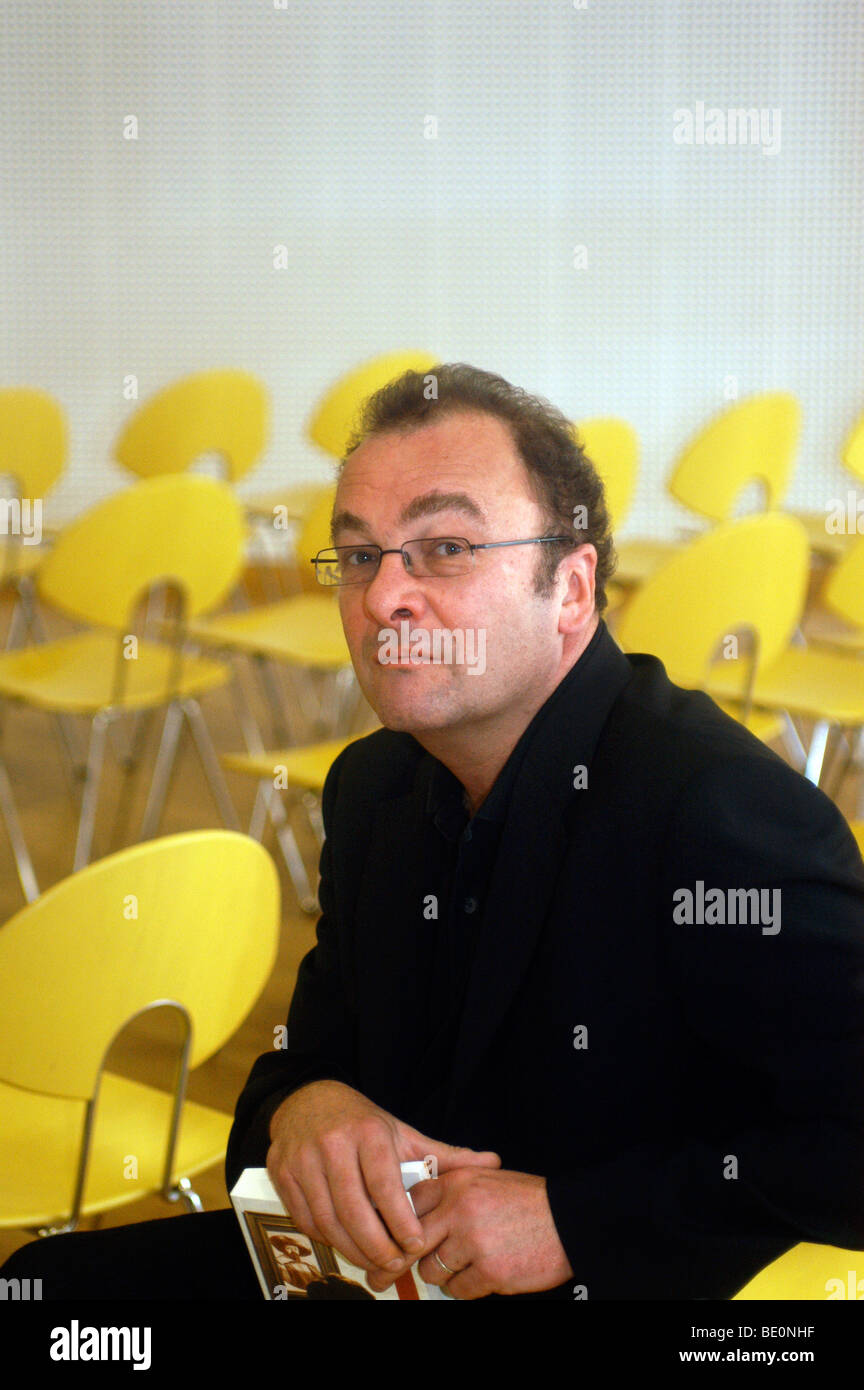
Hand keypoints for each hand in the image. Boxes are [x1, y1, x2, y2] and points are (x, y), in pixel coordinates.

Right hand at [266, 1080, 500, 1275]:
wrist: (307, 1100)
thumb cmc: (362, 1123)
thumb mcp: (403, 1132)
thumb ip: (445, 1155)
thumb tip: (493, 1162)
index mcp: (368, 1133)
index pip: (384, 1184)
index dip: (400, 1220)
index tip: (415, 1244)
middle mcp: (333, 1144)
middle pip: (353, 1208)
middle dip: (376, 1244)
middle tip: (394, 1264)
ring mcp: (303, 1159)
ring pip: (327, 1219)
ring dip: (351, 1248)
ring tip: (373, 1261)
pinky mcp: (282, 1173)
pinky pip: (305, 1218)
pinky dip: (326, 1238)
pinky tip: (345, 1244)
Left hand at [366, 1167, 572, 1298]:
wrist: (569, 1219)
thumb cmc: (526, 1201)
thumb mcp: (484, 1180)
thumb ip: (450, 1192)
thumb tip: (411, 1214)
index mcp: (456, 1183)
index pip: (407, 1205)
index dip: (395, 1227)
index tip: (386, 1243)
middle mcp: (459, 1209)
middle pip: (410, 1243)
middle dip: (393, 1265)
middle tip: (379, 1279)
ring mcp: (473, 1241)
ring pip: (432, 1270)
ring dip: (443, 1273)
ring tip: (466, 1264)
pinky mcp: (488, 1271)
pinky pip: (458, 1290)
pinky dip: (466, 1288)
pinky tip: (484, 1274)